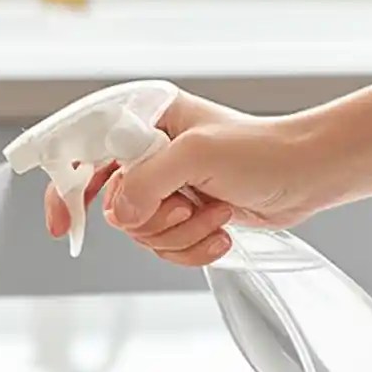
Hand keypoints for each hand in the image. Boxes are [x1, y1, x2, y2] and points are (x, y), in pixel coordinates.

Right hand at [45, 90, 325, 265]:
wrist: (309, 176)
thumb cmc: (264, 150)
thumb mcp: (196, 154)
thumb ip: (146, 181)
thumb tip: (118, 215)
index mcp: (144, 123)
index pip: (82, 154)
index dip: (66, 189)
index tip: (62, 223)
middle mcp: (149, 155)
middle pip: (113, 208)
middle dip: (153, 217)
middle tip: (185, 204)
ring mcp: (165, 188)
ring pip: (140, 233)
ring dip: (181, 233)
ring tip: (214, 211)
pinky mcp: (182, 216)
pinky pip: (164, 249)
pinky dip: (192, 248)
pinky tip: (219, 230)